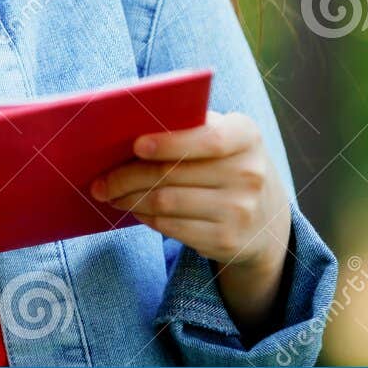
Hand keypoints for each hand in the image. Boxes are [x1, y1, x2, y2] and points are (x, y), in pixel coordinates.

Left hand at [90, 110, 289, 275]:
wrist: (267, 221)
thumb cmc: (227, 165)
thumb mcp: (223, 139)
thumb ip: (188, 127)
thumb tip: (125, 127)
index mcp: (246, 136)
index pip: (207, 138)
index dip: (169, 143)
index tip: (135, 145)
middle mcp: (249, 173)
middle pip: (173, 174)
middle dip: (126, 177)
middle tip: (100, 180)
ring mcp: (241, 210)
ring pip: (166, 202)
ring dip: (129, 199)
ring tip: (110, 194)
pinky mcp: (227, 240)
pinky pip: (172, 227)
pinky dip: (146, 217)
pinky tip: (135, 209)